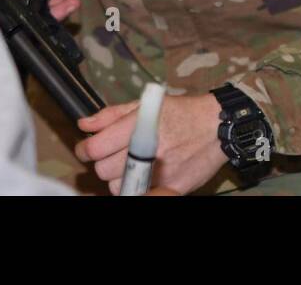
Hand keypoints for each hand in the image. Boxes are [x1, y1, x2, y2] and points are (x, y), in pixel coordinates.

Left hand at [74, 93, 229, 194]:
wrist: (216, 126)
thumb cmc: (180, 112)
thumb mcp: (145, 104)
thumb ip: (111, 115)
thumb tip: (84, 124)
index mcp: (138, 126)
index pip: (95, 148)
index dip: (85, 149)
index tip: (87, 149)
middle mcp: (147, 150)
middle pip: (103, 169)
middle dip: (103, 162)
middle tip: (113, 154)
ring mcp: (159, 172)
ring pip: (117, 186)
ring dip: (119, 177)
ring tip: (130, 165)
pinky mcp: (171, 187)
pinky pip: (139, 195)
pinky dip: (136, 188)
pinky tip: (143, 175)